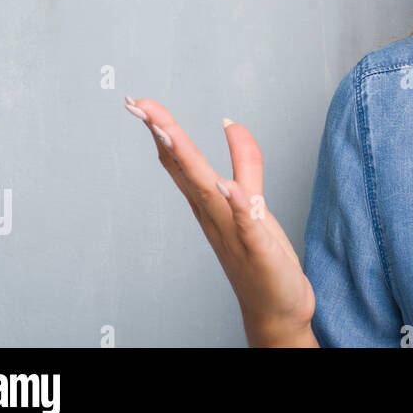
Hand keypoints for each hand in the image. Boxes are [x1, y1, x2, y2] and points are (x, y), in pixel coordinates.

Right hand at [123, 95, 316, 346]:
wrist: (274, 309)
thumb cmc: (259, 256)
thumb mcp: (251, 200)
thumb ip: (243, 161)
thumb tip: (229, 123)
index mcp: (210, 202)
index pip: (180, 161)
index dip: (161, 129)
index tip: (139, 102)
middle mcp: (214, 215)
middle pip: (187, 169)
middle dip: (165, 136)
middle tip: (139, 106)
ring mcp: (234, 231)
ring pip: (209, 191)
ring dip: (189, 163)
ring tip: (169, 132)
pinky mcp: (258, 248)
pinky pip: (247, 224)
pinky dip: (238, 206)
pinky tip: (229, 188)